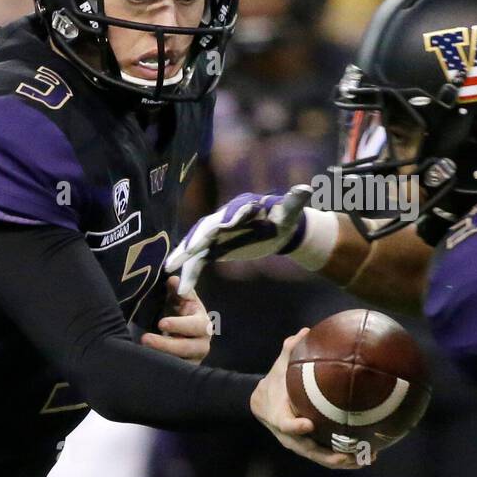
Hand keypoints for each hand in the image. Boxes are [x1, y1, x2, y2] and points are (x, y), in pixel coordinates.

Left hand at [140, 276, 210, 363]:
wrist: (184, 332)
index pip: (196, 326)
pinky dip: (161, 369)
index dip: (180, 325)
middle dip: (166, 345)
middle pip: (187, 348)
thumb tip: (173, 279)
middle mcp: (202, 344)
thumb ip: (177, 289)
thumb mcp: (180, 299)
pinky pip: (175, 373)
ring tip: (142, 352)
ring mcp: (194, 360)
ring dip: (162, 358)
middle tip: (145, 339)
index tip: (161, 323)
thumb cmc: (181, 313)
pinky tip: (146, 363)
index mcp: (203, 324)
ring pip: (181, 364)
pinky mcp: (185, 371)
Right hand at [165, 186, 312, 295]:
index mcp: (242, 207)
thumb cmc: (284, 217)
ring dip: (183, 257)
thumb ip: (294, 201)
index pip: (230, 214)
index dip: (222, 221)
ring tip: (170, 271)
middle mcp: (225, 218)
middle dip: (193, 240)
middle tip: (182, 253)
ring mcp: (217, 233)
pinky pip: (199, 260)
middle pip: (206, 228)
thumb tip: (305, 188)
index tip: (215, 232)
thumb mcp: (290, 211)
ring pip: (196, 244)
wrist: (278, 229)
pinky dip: (190, 272)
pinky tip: (182, 289)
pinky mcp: (215, 247)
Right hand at [251, 330, 358, 469]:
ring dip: (345, 461)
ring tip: (368, 457)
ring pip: (322, 458)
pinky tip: (369, 454)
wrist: (263, 403)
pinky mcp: (311, 446)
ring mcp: (300, 444)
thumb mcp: (278, 367)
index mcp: (279, 416)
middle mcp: (289, 436)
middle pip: (309, 450)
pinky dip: (347, 458)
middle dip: (330, 455)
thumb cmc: (275, 383)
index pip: (285, 424)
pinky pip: (329, 455)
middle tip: (349, 454)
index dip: (296, 426)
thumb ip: (289, 352)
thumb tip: (305, 332)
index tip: (308, 424)